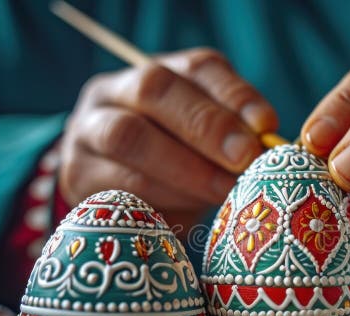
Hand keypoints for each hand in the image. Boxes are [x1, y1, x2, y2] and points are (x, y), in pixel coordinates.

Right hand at [58, 48, 277, 226]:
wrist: (110, 190)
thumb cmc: (176, 166)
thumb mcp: (204, 146)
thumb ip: (234, 142)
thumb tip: (273, 156)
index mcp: (159, 73)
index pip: (199, 68)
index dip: (236, 96)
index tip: (267, 127)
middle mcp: (116, 91)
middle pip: (156, 90)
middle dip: (206, 126)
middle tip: (243, 160)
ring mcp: (88, 130)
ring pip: (129, 136)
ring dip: (185, 168)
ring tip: (223, 193)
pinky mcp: (77, 176)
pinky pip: (118, 184)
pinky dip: (160, 200)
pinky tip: (190, 214)